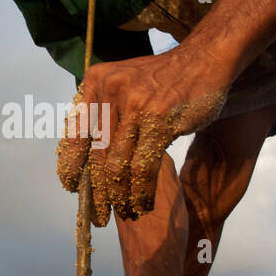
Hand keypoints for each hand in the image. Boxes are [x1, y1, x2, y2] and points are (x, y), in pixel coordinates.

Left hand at [56, 47, 228, 224]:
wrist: (204, 60)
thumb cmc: (165, 80)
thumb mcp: (126, 85)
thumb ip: (107, 113)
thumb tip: (88, 156)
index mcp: (96, 82)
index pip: (76, 132)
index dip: (71, 165)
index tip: (71, 187)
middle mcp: (110, 90)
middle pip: (97, 155)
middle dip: (97, 192)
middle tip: (99, 215)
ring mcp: (135, 104)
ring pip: (118, 166)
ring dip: (121, 197)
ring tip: (126, 212)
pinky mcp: (158, 120)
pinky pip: (143, 167)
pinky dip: (141, 192)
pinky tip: (144, 205)